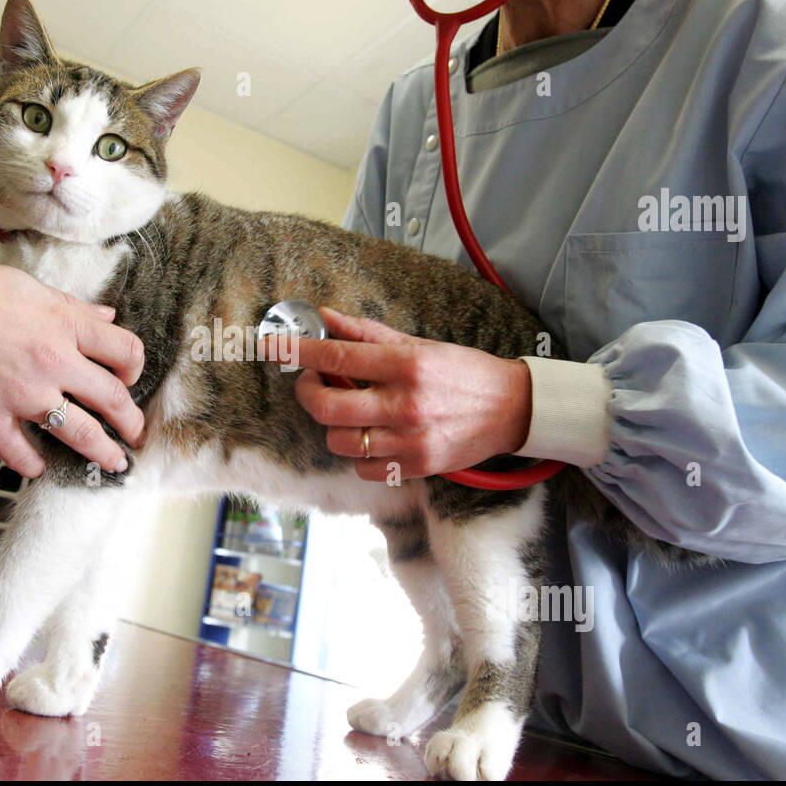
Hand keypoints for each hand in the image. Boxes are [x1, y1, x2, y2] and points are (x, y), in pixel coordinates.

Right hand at [0, 262, 144, 477]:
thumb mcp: (26, 287)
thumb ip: (70, 305)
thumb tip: (105, 315)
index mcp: (65, 325)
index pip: (125, 350)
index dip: (134, 368)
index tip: (129, 380)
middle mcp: (54, 363)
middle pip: (113, 399)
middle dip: (131, 422)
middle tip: (136, 434)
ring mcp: (25, 396)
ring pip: (82, 434)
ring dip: (104, 454)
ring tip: (115, 464)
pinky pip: (25, 456)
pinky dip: (36, 465)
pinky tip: (40, 467)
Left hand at [262, 307, 531, 481]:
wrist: (512, 409)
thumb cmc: (462, 372)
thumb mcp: (418, 344)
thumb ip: (368, 333)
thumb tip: (326, 318)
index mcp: (406, 366)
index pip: (338, 358)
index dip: (298, 352)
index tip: (273, 346)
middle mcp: (405, 404)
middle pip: (328, 408)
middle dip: (308, 393)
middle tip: (313, 382)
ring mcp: (409, 440)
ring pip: (340, 441)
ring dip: (334, 424)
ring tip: (350, 409)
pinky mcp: (416, 466)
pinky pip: (363, 467)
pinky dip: (357, 452)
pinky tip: (370, 435)